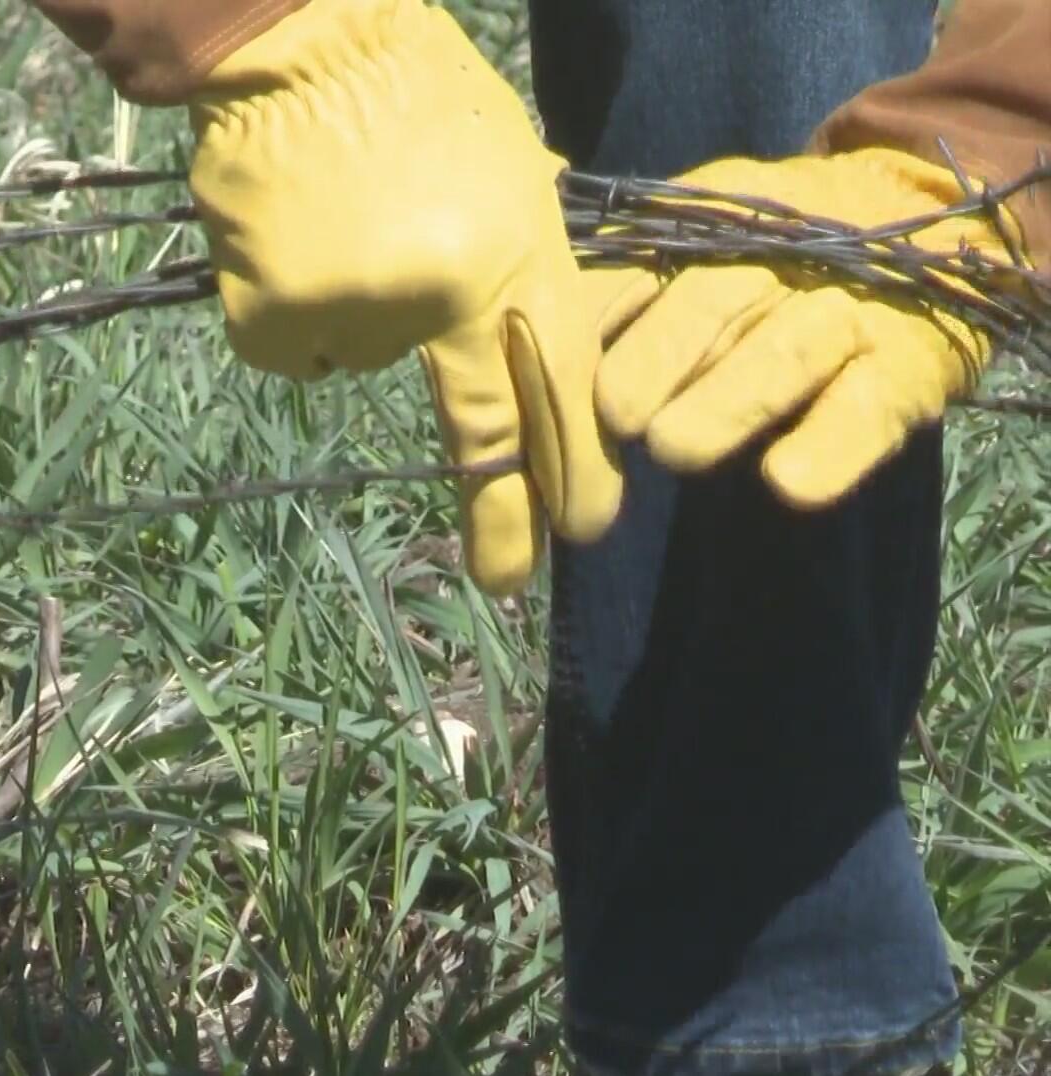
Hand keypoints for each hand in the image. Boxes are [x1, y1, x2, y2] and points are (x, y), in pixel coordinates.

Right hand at [184, 0, 619, 594]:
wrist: (299, 40)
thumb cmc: (418, 90)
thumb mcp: (510, 170)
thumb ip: (520, 265)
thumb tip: (523, 350)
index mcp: (513, 253)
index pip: (556, 389)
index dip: (571, 470)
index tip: (582, 530)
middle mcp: (439, 297)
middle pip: (480, 433)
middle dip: (499, 514)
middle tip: (505, 577)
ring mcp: (353, 310)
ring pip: (364, 361)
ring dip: (362, 321)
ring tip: (350, 231)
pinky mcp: (275, 311)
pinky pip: (295, 349)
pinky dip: (295, 317)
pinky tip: (297, 251)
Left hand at [584, 148, 1024, 507]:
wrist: (937, 216)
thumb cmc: (776, 250)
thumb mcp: (704, 232)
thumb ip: (622, 266)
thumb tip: (515, 320)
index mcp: (717, 226)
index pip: (641, 263)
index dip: (591, 316)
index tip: (541, 365)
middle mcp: (781, 262)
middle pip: (708, 306)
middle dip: (651, 360)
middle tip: (611, 416)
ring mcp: (849, 315)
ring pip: (782, 355)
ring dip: (727, 402)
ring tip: (675, 446)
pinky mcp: (907, 371)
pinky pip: (865, 410)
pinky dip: (827, 448)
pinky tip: (786, 482)